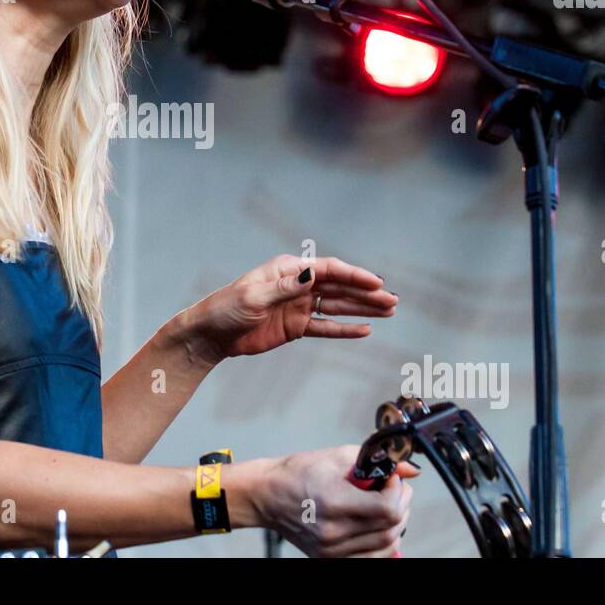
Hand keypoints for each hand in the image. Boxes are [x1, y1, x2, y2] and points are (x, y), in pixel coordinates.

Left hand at [177, 254, 396, 362]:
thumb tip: (312, 275)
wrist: (212, 334)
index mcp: (289, 270)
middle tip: (393, 301)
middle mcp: (298, 285)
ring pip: (338, 306)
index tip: (377, 283)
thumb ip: (285, 288)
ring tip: (388, 311)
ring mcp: (299, 306)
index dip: (354, 276)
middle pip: (339, 288)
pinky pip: (325, 327)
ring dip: (362, 309)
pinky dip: (344, 329)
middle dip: (366, 293)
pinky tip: (365, 330)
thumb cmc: (227, 308)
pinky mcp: (296, 327)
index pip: (329, 270)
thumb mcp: (254, 296)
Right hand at [257, 445, 419, 557]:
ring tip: (385, 506)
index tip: (392, 479)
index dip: (398, 491)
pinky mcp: (329, 558)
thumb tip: (410, 469)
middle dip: (401, 505)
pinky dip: (382, 543)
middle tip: (394, 489)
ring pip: (386, 545)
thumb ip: (375, 461)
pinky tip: (377, 525)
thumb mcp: (337, 456)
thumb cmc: (297, 473)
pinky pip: (371, 558)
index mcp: (333, 501)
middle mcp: (333, 530)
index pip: (387, 508)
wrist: (267, 496)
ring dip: (395, 524)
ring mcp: (331, 549)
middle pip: (391, 528)